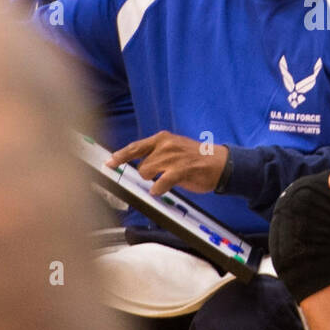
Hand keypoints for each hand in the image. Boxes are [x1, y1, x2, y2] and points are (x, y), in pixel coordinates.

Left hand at [106, 131, 227, 195]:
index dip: (120, 156)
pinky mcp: (181, 169)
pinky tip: (161, 190)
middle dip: (146, 175)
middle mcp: (165, 144)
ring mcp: (173, 156)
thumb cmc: (196, 158)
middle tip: (161, 176)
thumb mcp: (173, 149)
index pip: (135, 147)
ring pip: (147, 173)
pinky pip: (161, 182)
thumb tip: (139, 166)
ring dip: (154, 181)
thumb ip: (156, 154)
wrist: (221, 163)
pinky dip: (158, 188)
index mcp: (162, 138)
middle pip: (141, 165)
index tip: (109, 163)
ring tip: (170, 179)